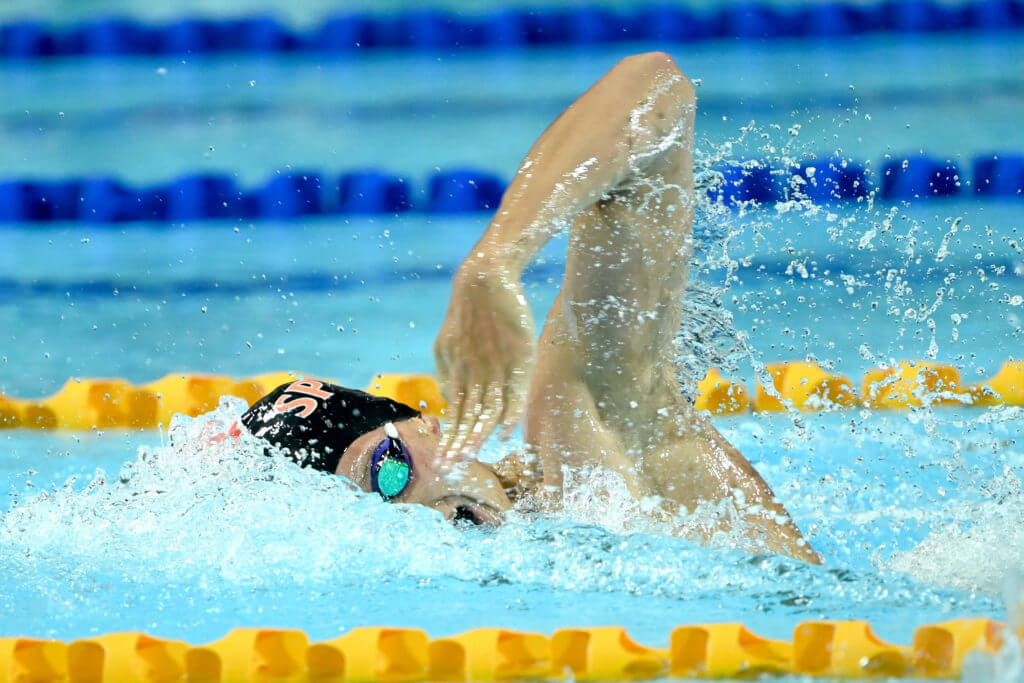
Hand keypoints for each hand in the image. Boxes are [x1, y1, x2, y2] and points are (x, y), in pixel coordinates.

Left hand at [434, 256, 534, 457]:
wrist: (484, 280)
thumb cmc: (467, 312)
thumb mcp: (446, 343)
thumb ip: (447, 371)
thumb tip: (445, 398)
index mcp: (458, 373)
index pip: (455, 413)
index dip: (450, 437)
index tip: (444, 461)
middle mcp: (474, 375)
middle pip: (468, 416)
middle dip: (459, 443)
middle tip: (450, 468)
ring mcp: (495, 367)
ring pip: (487, 408)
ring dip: (478, 434)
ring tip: (470, 457)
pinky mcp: (517, 358)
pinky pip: (513, 391)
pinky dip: (509, 411)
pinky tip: (506, 432)